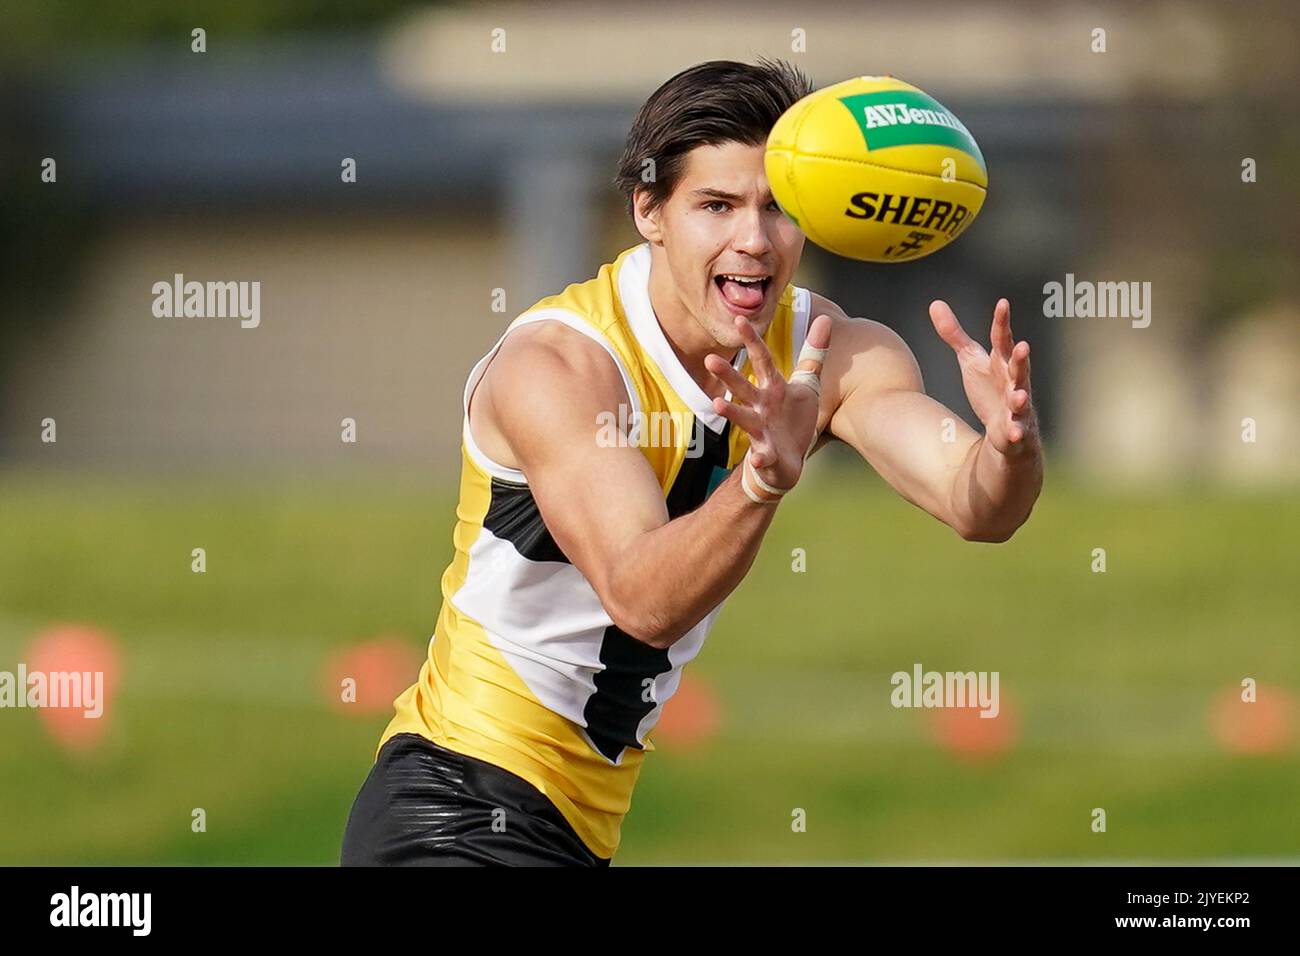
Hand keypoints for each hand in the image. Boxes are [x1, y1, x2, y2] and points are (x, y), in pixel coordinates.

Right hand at [705, 313, 831, 493]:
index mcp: (772, 388)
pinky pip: (763, 456)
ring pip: (744, 419)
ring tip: (717, 404)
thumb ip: (814, 354)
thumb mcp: (806, 384)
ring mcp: (761, 430)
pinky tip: (758, 459)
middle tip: (709, 359)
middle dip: (727, 375)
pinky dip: (760, 458)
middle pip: (742, 387)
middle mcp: (761, 406)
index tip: (739, 319)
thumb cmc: (792, 419)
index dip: (752, 340)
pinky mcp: (768, 454)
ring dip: (731, 412)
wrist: (787, 460)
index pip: (761, 360)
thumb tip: (826, 319)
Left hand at [928, 298, 1036, 457]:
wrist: (1003, 428)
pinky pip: (1017, 430)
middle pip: (1018, 368)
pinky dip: (1016, 430)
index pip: (1002, 339)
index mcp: (1002, 362)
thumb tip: (934, 303)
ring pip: (1021, 400)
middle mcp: (1013, 381)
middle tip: (1023, 346)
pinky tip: (1013, 432)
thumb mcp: (970, 360)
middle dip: (1021, 359)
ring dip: (1020, 398)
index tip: (1003, 304)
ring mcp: (1017, 406)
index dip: (1002, 323)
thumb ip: (955, 334)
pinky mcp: (1016, 429)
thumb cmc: (989, 389)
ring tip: (1018, 396)